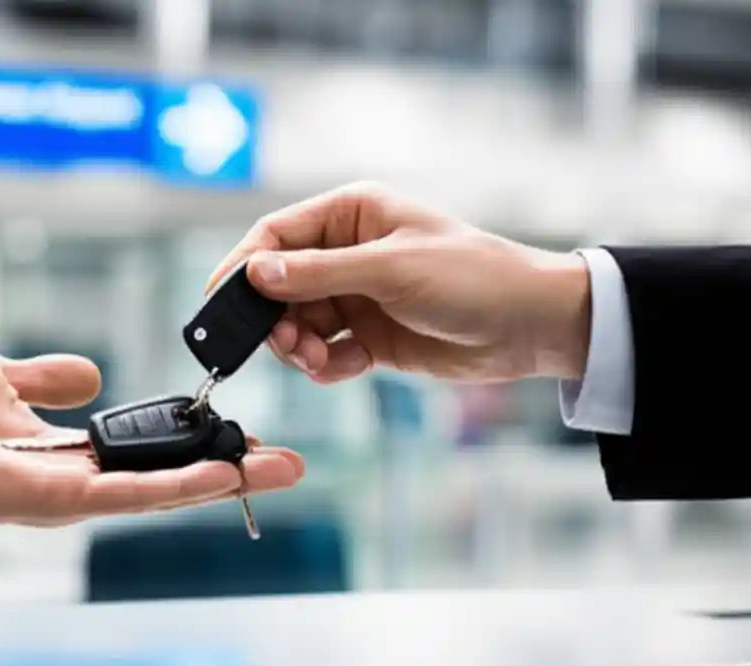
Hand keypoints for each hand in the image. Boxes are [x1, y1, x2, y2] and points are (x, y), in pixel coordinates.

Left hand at [0, 347, 302, 525]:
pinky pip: (125, 494)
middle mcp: (71, 484)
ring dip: (219, 482)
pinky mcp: (50, 501)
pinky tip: (220, 476)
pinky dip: (176, 487)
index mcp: (62, 455)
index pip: (143, 458)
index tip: (238, 437)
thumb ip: (50, 378)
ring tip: (277, 470)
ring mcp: (63, 498)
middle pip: (163, 481)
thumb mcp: (1, 376)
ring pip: (158, 492)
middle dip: (227, 473)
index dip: (193, 450)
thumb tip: (91, 375)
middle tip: (287, 465)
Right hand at [207, 182, 590, 383]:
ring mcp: (357, 295)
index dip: (244, 266)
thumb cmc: (472, 278)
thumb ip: (319, 274)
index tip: (219, 300)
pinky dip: (326, 365)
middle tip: (285, 344)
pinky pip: (325, 352)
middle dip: (274, 317)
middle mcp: (347, 252)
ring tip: (318, 359)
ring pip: (297, 323)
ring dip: (298, 346)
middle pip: (279, 284)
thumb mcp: (390, 270)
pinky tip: (348, 366)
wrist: (531, 326)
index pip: (275, 235)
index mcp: (351, 214)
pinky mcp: (369, 335)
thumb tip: (256, 273)